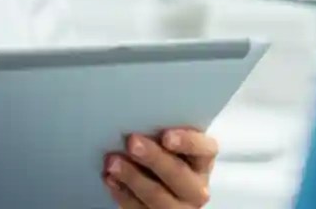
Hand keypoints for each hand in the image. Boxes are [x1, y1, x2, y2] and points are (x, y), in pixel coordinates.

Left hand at [104, 129, 218, 207]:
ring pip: (157, 196)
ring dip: (132, 177)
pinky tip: (110, 179)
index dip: (187, 142)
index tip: (166, 136)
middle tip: (132, 142)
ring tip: (113, 162)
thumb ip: (162, 132)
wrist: (157, 181)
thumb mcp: (170, 140)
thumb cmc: (163, 152)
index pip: (204, 149)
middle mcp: (197, 187)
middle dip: (153, 158)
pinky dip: (123, 194)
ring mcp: (179, 207)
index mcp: (203, 160)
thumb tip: (138, 117)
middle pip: (178, 174)